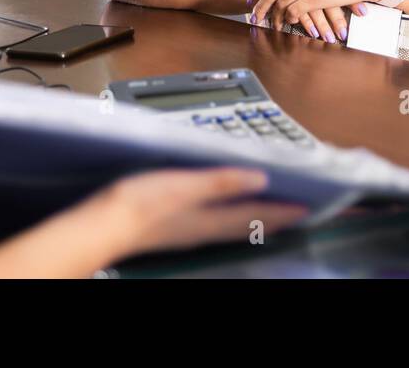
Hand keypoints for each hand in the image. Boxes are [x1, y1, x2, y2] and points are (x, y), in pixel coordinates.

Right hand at [101, 168, 306, 257]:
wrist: (100, 227)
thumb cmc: (141, 202)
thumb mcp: (184, 185)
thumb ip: (222, 182)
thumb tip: (262, 177)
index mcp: (211, 219)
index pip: (256, 216)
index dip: (282, 211)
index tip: (308, 208)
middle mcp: (204, 230)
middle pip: (247, 225)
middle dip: (273, 219)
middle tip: (296, 212)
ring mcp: (188, 232)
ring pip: (231, 227)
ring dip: (254, 220)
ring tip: (270, 212)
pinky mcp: (171, 228)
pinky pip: (214, 225)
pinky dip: (231, 218)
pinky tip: (225, 213)